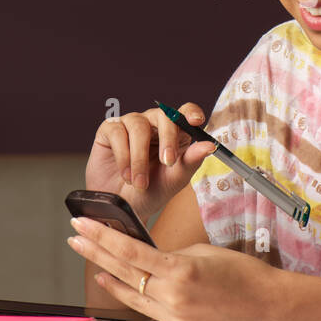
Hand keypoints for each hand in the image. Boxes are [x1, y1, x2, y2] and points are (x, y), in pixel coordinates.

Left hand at [67, 217, 287, 320]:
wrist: (269, 307)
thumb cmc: (245, 276)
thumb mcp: (205, 252)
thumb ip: (174, 255)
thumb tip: (154, 256)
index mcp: (180, 270)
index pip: (130, 250)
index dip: (102, 237)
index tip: (84, 225)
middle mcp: (173, 297)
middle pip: (124, 272)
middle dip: (96, 253)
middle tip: (76, 239)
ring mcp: (175, 319)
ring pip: (134, 296)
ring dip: (112, 279)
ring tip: (94, 265)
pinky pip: (154, 313)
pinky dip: (140, 298)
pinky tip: (129, 289)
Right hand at [85, 102, 218, 222]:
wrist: (121, 208)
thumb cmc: (150, 192)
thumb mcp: (174, 180)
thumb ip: (191, 161)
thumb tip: (210, 146)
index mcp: (175, 133)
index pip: (185, 112)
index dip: (190, 112)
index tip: (196, 121)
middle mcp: (154, 124)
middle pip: (163, 116)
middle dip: (167, 139)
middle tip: (167, 162)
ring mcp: (131, 125)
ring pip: (139, 127)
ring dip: (140, 158)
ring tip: (139, 182)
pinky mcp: (110, 130)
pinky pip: (118, 132)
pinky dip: (123, 157)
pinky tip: (125, 174)